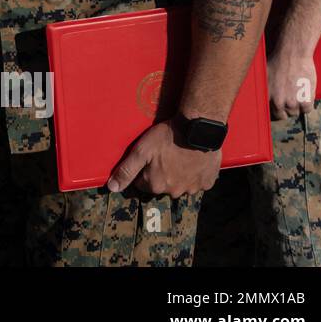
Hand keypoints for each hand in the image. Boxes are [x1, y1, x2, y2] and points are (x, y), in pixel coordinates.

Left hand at [106, 119, 220, 196]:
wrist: (197, 129)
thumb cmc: (166, 138)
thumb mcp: (141, 151)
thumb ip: (126, 171)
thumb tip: (112, 188)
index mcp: (155, 185)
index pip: (142, 184)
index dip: (144, 170)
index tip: (149, 157)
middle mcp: (174, 192)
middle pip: (162, 185)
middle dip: (161, 173)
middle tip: (165, 154)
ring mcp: (193, 188)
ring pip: (180, 184)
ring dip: (179, 175)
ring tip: (180, 156)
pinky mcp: (208, 182)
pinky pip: (198, 182)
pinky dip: (195, 174)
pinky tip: (194, 160)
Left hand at [267, 44, 316, 119]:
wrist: (292, 54)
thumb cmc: (277, 61)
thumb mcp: (263, 75)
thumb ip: (264, 88)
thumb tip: (260, 95)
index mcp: (266, 97)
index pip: (270, 113)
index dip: (276, 110)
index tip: (280, 108)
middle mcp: (278, 102)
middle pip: (283, 115)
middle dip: (286, 110)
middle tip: (290, 101)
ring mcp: (292, 102)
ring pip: (295, 113)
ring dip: (297, 107)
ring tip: (297, 96)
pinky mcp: (305, 100)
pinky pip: (307, 110)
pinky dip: (307, 105)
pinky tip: (305, 96)